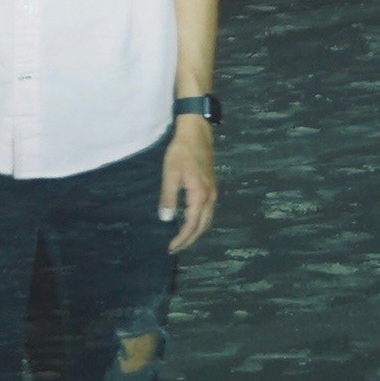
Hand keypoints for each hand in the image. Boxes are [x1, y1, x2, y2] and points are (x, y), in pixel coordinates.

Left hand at [157, 117, 220, 252]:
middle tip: (176, 247)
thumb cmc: (181, 152)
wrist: (197, 133)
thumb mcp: (170, 174)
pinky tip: (190, 220)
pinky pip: (208, 211)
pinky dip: (200, 221)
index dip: (182, 238)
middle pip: (203, 226)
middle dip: (190, 239)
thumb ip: (168, 198)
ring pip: (207, 220)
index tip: (171, 247)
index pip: (191, 225)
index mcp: (200, 195)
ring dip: (196, 231)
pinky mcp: (212, 187)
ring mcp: (213, 192)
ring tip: (182, 238)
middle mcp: (210, 197)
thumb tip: (166, 219)